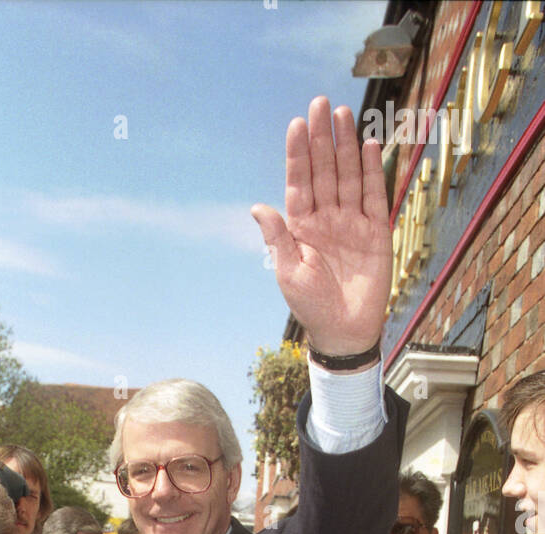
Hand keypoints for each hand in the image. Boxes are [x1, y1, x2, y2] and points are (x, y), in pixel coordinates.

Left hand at [251, 97, 390, 357]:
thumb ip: (277, 238)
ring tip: (343, 114)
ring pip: (348, 175)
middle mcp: (326, 218)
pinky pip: (374, 194)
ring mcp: (351, 222)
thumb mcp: (289, 272)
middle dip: (322, 138)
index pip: (299, 182)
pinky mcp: (375, 230)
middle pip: (324, 170)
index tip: (297, 125)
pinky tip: (366, 145)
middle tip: (320, 103)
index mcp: (301, 227)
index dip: (298, 154)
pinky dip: (371, 170)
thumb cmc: (311, 306)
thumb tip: (257, 207)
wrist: (345, 330)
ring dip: (345, 146)